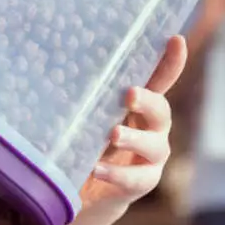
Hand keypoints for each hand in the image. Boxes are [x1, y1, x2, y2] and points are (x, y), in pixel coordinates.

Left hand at [80, 35, 188, 209]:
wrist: (85, 185)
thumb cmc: (85, 137)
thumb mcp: (84, 113)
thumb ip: (81, 95)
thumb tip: (49, 64)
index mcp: (140, 103)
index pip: (160, 79)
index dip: (171, 61)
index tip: (176, 39)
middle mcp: (153, 126)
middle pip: (160, 109)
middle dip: (147, 100)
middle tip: (130, 94)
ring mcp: (152, 154)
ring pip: (154, 144)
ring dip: (134, 137)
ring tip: (114, 134)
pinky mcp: (144, 180)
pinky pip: (136, 178)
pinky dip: (117, 173)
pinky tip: (97, 170)